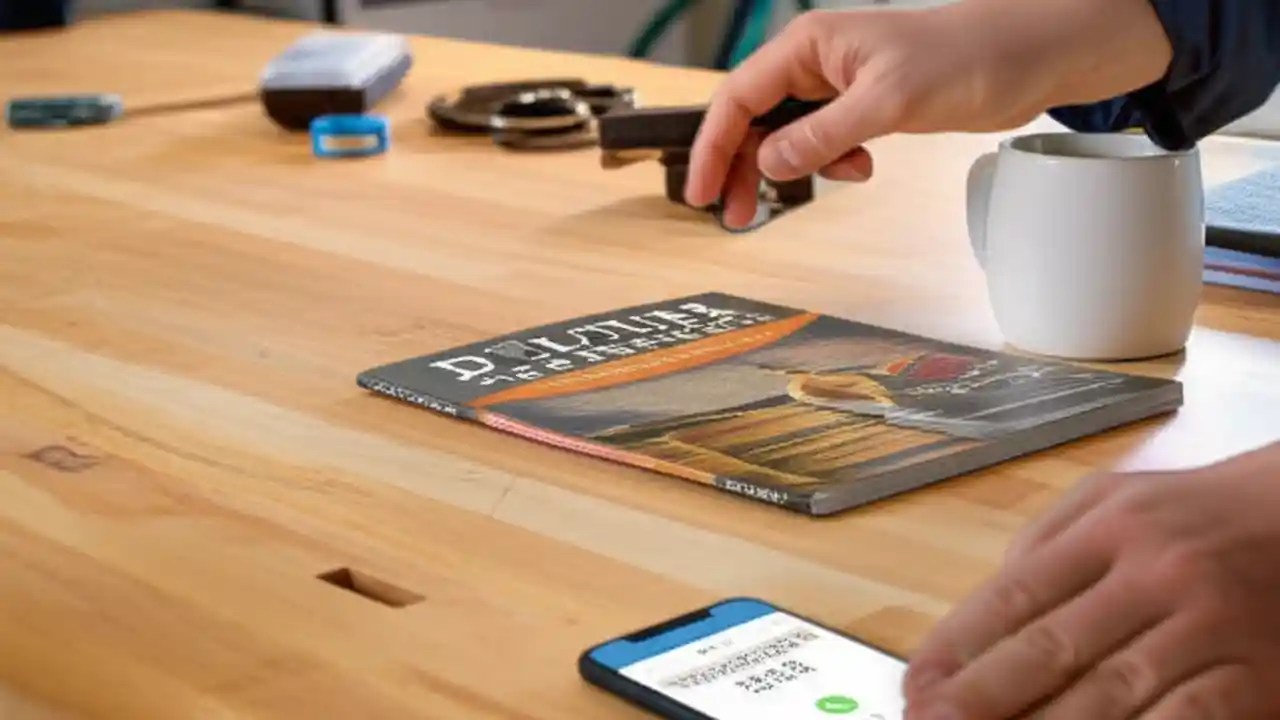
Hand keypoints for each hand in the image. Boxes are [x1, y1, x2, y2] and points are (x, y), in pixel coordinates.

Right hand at [685, 0, 1172, 227]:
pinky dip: (830, 164)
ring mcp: (838, 85)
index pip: (739, 97)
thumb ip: (824, 136)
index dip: (713, 146)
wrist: (1027, 58)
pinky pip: (822, 142)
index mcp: (809, 46)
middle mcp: (816, 62)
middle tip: (736, 217)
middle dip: (743, 167)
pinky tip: (858, 170)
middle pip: (753, 120)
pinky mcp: (862, 106)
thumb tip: (770, 165)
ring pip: (786, 135)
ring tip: (798, 199)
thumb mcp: (888, 102)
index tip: (702, 191)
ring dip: (788, 170)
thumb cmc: (966, 58)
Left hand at [902, 442, 1279, 719]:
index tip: (915, 685)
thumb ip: (1048, 547)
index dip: (959, 646)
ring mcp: (1209, 623)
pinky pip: (1191, 717)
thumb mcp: (1115, 499)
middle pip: (1053, 647)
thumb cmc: (1195, 511)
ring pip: (1113, 690)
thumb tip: (986, 610)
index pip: (1015, 595)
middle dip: (982, 695)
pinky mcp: (1258, 669)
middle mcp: (1154, 572)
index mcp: (1109, 527)